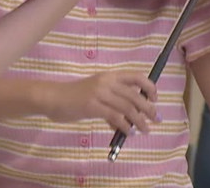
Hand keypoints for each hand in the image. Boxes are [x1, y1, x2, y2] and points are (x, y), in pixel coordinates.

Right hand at [42, 71, 157, 133]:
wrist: (53, 98)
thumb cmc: (74, 96)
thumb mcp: (96, 93)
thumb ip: (112, 102)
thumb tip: (129, 119)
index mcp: (109, 76)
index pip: (136, 76)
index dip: (149, 86)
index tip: (155, 98)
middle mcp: (107, 82)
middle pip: (135, 95)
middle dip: (148, 108)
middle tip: (156, 119)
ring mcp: (100, 93)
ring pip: (128, 108)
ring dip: (140, 121)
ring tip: (146, 130)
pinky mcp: (93, 106)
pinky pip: (115, 118)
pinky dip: (126, 127)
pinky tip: (129, 133)